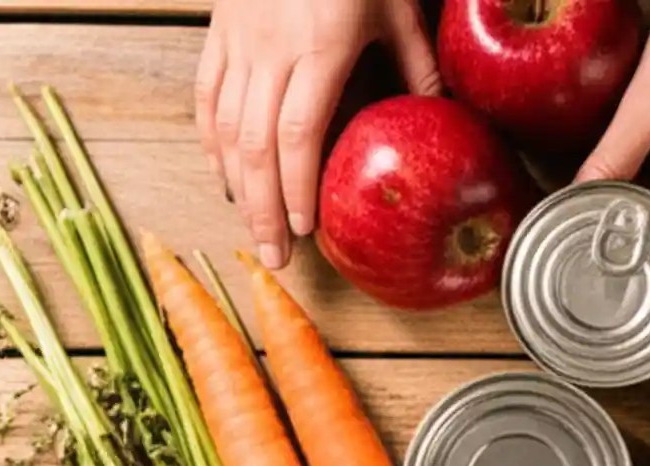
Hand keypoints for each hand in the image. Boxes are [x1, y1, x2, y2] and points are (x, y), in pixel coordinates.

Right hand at [196, 0, 440, 268]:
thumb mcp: (396, 5)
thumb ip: (416, 62)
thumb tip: (442, 112)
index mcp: (320, 46)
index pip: (298, 132)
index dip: (297, 186)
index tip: (307, 230)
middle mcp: (270, 48)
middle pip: (255, 144)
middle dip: (264, 207)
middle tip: (274, 256)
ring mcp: (238, 39)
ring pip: (224, 126)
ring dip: (235, 185)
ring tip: (252, 229)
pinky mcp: (219, 29)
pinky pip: (207, 95)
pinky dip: (210, 141)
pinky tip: (222, 175)